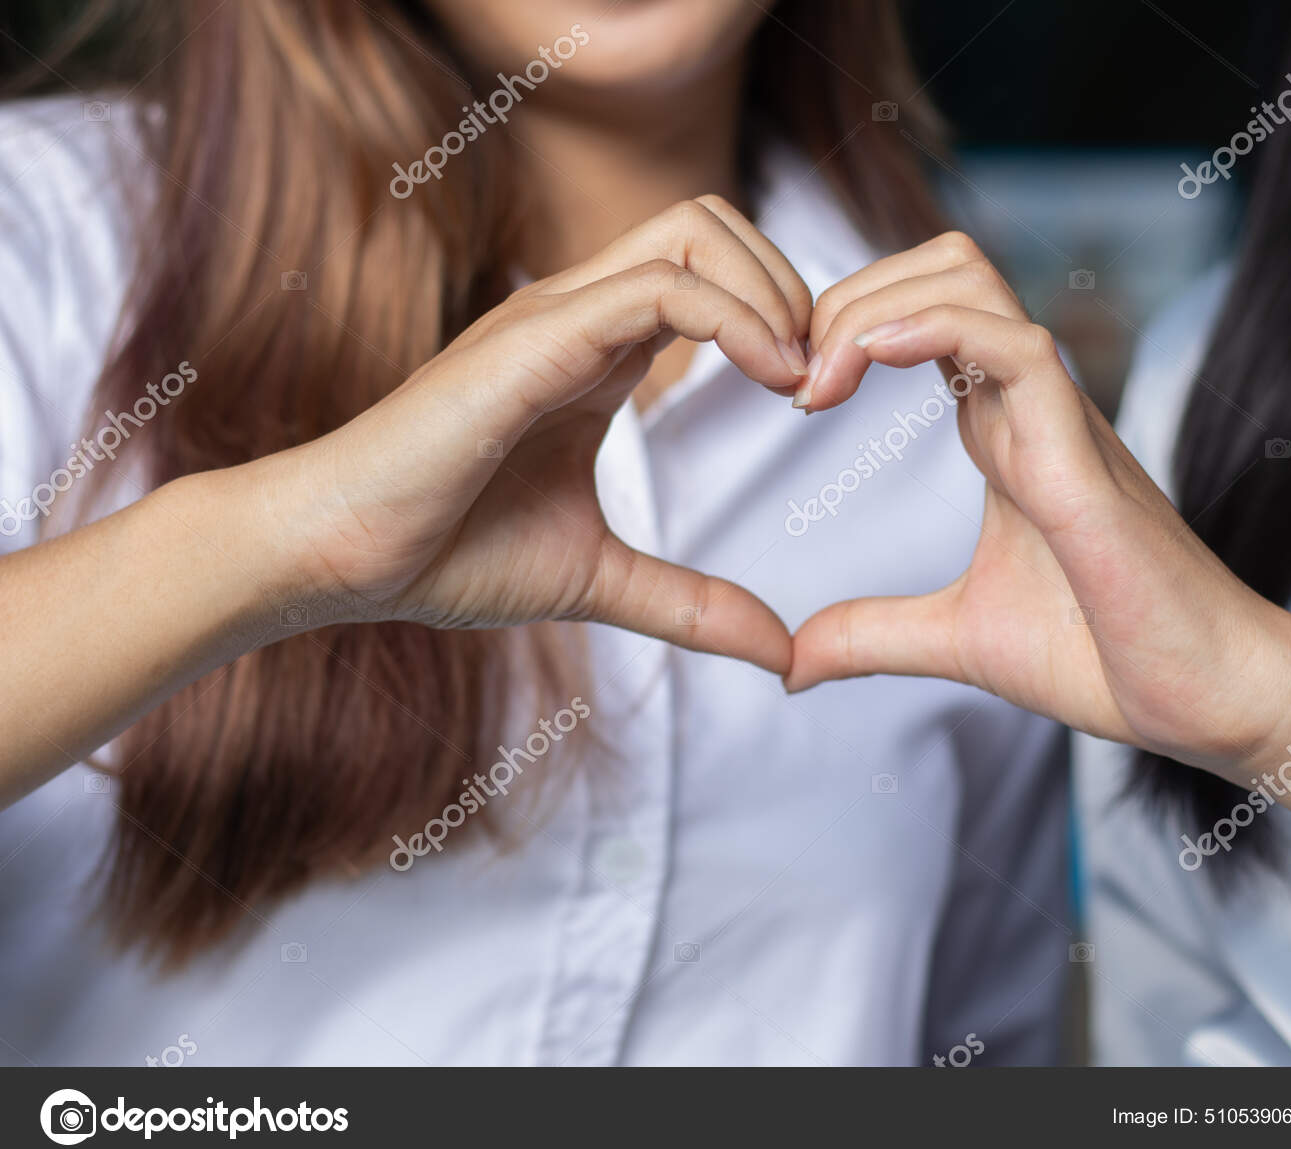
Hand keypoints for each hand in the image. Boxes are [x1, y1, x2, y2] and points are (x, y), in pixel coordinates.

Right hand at [243, 196, 810, 673]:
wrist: (338, 557)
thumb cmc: (446, 554)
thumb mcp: (599, 578)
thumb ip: (692, 604)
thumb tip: (780, 653)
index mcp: (596, 349)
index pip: (710, 269)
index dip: (781, 315)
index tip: (814, 398)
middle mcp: (578, 312)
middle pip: (711, 220)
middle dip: (790, 282)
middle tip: (820, 376)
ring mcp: (554, 315)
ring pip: (694, 230)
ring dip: (771, 291)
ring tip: (798, 378)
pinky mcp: (535, 340)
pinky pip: (661, 289)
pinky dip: (736, 320)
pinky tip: (769, 380)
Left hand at [785, 233, 1290, 777]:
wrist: (1212, 702)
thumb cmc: (1108, 658)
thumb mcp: (958, 641)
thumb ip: (874, 636)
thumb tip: (790, 662)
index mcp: (1003, 431)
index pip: (921, 315)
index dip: (846, 325)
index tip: (790, 392)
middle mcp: (1030, 406)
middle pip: (940, 267)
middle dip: (849, 294)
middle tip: (794, 378)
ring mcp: (1061, 420)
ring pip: (971, 279)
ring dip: (875, 305)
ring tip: (817, 379)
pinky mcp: (1086, 459)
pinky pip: (1018, 345)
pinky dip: (934, 329)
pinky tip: (869, 361)